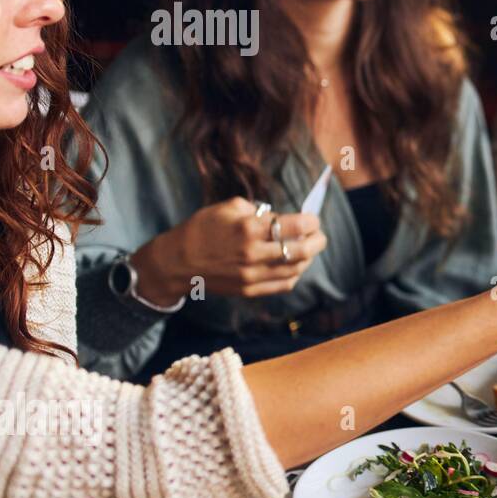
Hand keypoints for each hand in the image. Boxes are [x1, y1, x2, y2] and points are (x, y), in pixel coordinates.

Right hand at [132, 197, 326, 303]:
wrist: (177, 262)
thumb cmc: (201, 229)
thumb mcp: (227, 208)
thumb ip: (258, 210)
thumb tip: (280, 217)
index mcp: (249, 230)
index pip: (296, 226)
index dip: (311, 222)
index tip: (313, 219)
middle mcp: (254, 254)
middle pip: (302, 250)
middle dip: (317, 241)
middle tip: (319, 235)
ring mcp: (252, 276)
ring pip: (296, 269)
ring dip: (308, 258)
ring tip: (308, 248)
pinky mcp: (250, 290)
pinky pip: (284, 285)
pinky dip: (295, 274)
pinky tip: (295, 264)